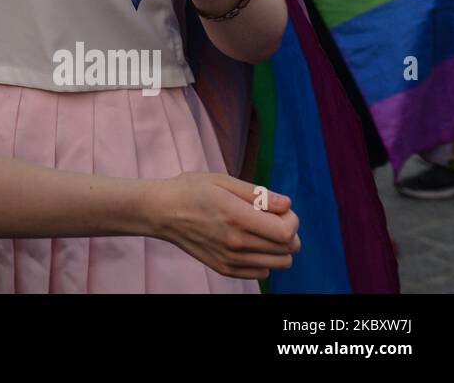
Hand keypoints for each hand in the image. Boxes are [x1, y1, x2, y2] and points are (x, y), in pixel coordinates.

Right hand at [151, 172, 299, 279]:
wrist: (162, 211)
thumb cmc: (192, 190)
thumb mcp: (223, 181)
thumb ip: (258, 194)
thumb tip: (287, 205)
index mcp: (236, 217)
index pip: (286, 233)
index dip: (292, 220)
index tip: (280, 209)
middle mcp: (235, 243)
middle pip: (288, 249)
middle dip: (289, 231)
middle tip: (271, 217)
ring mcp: (230, 260)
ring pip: (280, 263)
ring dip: (279, 247)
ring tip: (261, 230)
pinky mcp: (225, 269)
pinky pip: (263, 273)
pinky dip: (264, 259)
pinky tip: (250, 242)